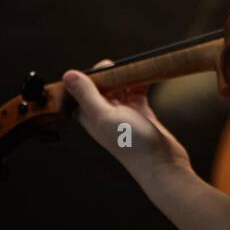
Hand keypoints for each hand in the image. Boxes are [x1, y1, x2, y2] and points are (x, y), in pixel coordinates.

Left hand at [63, 63, 190, 179]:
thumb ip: (86, 95)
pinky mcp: (140, 112)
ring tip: (133, 68)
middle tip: (118, 67)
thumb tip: (68, 75)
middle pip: (101, 86)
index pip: (80, 91)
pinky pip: (137, 91)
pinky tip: (146, 75)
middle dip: (109, 73)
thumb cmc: (131, 143)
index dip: (86, 77)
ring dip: (125, 76)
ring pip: (120, 87)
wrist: (161, 162)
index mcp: (91, 116)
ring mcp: (124, 113)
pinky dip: (140, 82)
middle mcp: (105, 114)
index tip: (98, 67)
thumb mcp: (105, 115)